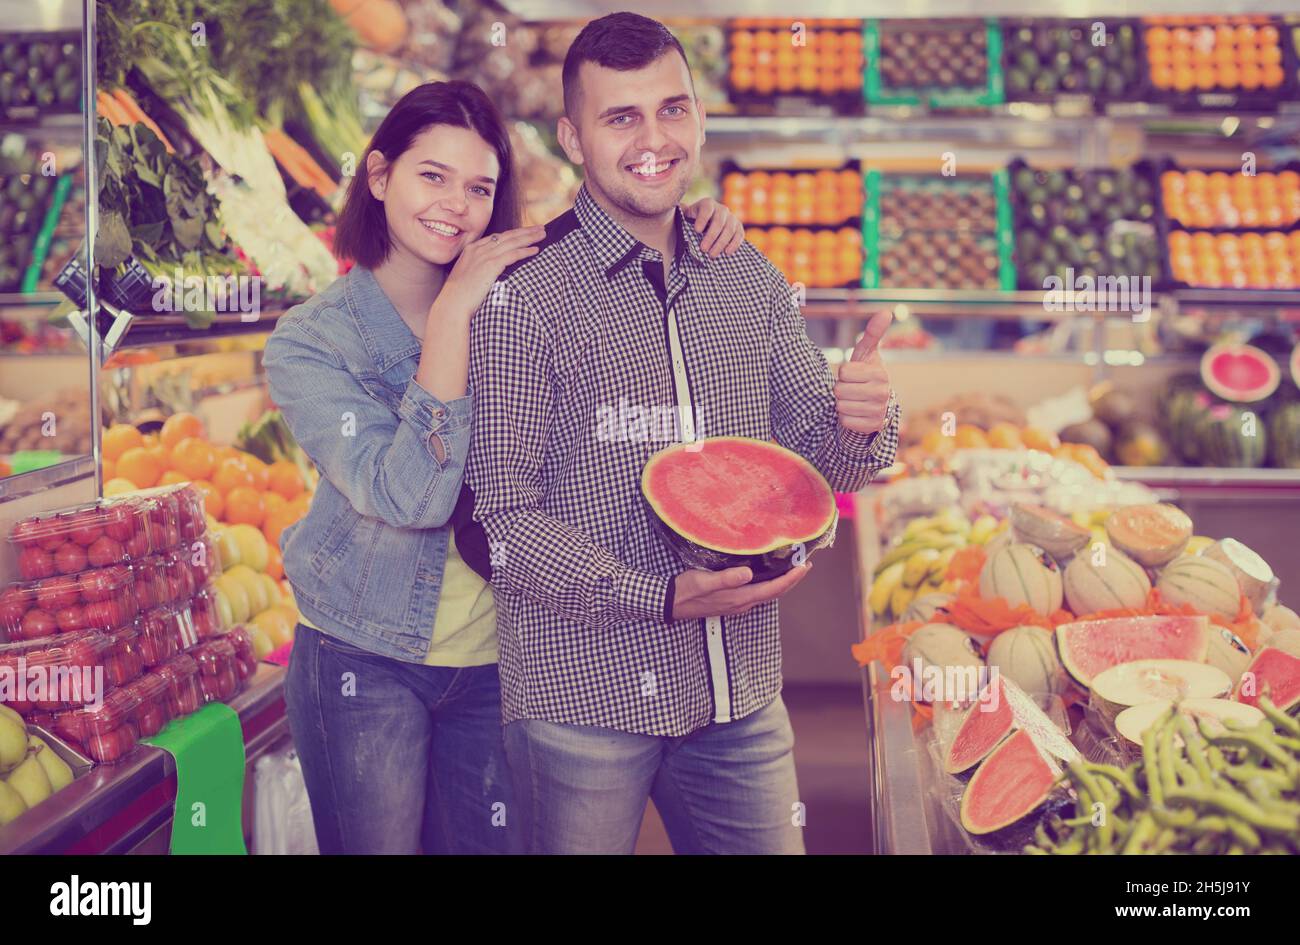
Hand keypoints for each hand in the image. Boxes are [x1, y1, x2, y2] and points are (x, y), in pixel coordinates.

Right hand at [430, 225, 544, 320]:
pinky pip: (513, 254)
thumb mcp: (468, 277)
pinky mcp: (491, 265)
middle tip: (540, 228)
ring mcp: (484, 256)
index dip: (513, 233)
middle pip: (507, 236)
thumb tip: (491, 272)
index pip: (497, 237)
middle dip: (525, 231)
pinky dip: (525, 251)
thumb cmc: (459, 297)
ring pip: (512, 242)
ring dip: (530, 237)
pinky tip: (536, 250)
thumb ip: (479, 269)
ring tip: (543, 234)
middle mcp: (478, 249)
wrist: (452, 305)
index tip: (526, 232)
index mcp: (472, 249)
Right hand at [670, 563, 811, 620]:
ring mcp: (737, 604)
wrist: (670, 603)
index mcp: (739, 598)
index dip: (791, 579)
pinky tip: (769, 575)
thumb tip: (747, 573)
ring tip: (793, 568)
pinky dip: (770, 584)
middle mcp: (742, 603)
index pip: (772, 589)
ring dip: (782, 582)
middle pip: (775, 593)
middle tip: (806, 564)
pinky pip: (758, 593)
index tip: (805, 566)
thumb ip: (726, 579)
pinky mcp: (731, 601)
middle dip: (792, 580)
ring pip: (767, 594)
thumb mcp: (703, 581)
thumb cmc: (685, 590)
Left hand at [682, 197, 744, 257]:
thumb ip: (682, 215)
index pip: (706, 209)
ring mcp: (731, 218)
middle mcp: (721, 209)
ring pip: (729, 229)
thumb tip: (677, 211)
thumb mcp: (686, 217)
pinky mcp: (738, 227)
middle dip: (711, 236)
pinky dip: (734, 244)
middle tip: (703, 249)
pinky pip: (739, 235)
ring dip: (721, 243)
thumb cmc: (693, 222)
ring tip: (712, 255)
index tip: (697, 230)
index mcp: (708, 204)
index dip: (702, 219)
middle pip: (718, 221)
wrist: (706, 224)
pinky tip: (726, 253)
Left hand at [835, 310, 892, 434]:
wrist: (875, 404)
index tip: (853, 376)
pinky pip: (845, 421)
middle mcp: (882, 392)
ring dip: (842, 404)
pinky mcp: (872, 427)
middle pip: (840, 390)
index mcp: (880, 373)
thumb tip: (885, 311)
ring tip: (854, 401)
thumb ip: (872, 333)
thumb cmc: (865, 375)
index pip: (844, 372)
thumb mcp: (866, 354)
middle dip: (841, 389)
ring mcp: (878, 411)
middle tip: (852, 390)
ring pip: (840, 406)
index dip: (844, 374)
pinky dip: (846, 418)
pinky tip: (856, 413)